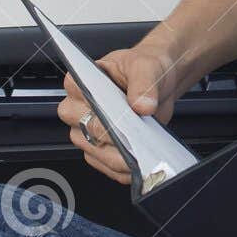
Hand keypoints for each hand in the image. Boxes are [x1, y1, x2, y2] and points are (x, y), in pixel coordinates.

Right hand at [56, 41, 187, 184]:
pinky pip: (104, 165)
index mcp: (82, 80)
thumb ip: (143, 84)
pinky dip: (121, 169)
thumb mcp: (147, 67)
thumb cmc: (146, 69)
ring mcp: (88, 130)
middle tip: (131, 137)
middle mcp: (78, 107)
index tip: (115, 114)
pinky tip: (138, 165)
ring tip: (139, 154)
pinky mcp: (100, 148)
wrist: (160, 83)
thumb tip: (142, 105)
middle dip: (109, 134)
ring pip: (92, 150)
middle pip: (83, 127)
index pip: (76, 94)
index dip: (94, 105)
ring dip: (116, 157)